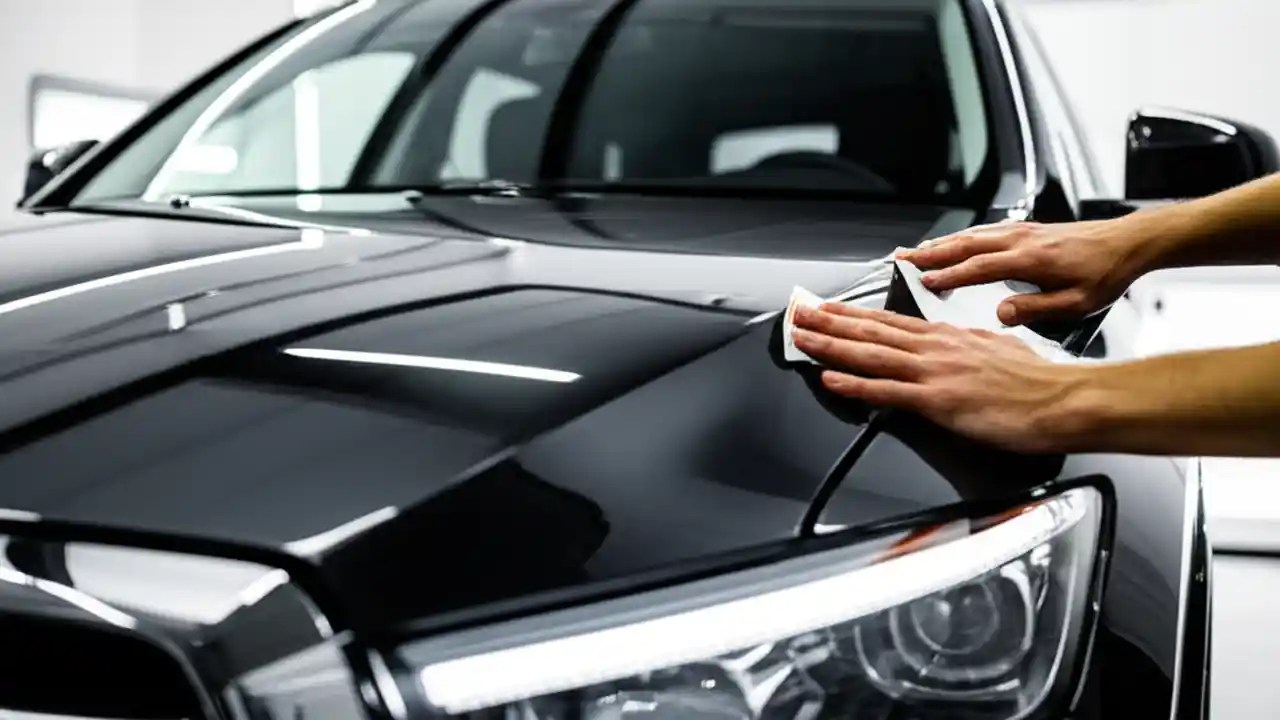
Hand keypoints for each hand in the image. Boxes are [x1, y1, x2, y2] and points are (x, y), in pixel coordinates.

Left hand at [792, 303, 1085, 453]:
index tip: (828, 307)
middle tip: (798, 313)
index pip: (889, 320)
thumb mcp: (997, 348)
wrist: (1061, 399)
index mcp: (948, 337)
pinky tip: (830, 379)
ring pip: (870, 354)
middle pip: (870, 331)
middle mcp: (935, 348)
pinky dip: (854, 385)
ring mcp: (933, 372)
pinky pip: (886, 391)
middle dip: (829, 322)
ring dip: (831, 345)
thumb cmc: (1037, 381)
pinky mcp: (937, 400)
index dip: (853, 314)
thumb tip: (958, 348)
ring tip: (802, 337)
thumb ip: (969, 347)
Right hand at [897, 220, 1146, 325]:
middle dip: (932, 253)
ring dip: (942, 243)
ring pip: (973, 234)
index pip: (978, 267)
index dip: (948, 275)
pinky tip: (954, 241)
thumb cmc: (1105, 274)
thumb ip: (1036, 308)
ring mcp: (1023, 231)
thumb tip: (1001, 313)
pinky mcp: (1028, 229)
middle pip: (966, 244)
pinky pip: (986, 230)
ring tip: (917, 251)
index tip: (923, 282)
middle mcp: (1022, 240)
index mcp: (1031, 260)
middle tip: (903, 260)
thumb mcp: (1076, 304)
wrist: (1128, 243)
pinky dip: (963, 236)